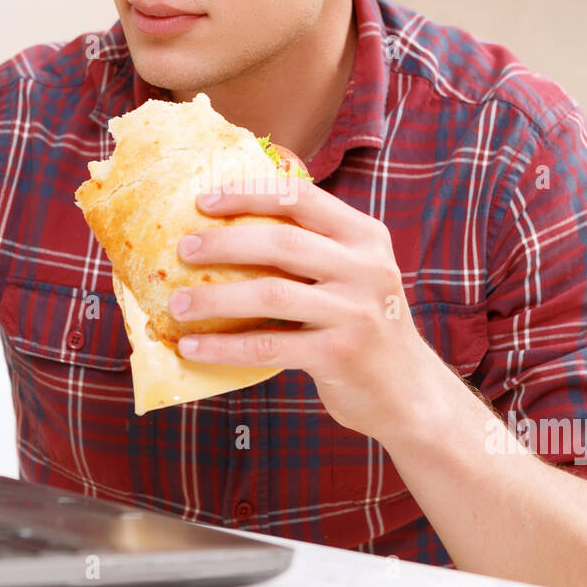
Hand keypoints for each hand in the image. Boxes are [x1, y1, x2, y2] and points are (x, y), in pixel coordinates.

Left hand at [169, 175, 438, 442]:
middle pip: (281, 241)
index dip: (248, 194)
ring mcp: (355, 312)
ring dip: (214, 297)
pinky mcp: (340, 355)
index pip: (301, 198)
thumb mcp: (354, 274)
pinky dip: (224, 346)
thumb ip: (313, 247)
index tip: (203, 201)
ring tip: (177, 302)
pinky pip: (269, 345)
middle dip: (223, 242)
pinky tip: (193, 347)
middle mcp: (366, 268)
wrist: (409, 392)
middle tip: (182, 249)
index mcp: (366, 236)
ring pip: (270, 294)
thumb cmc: (363, 325)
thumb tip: (229, 226)